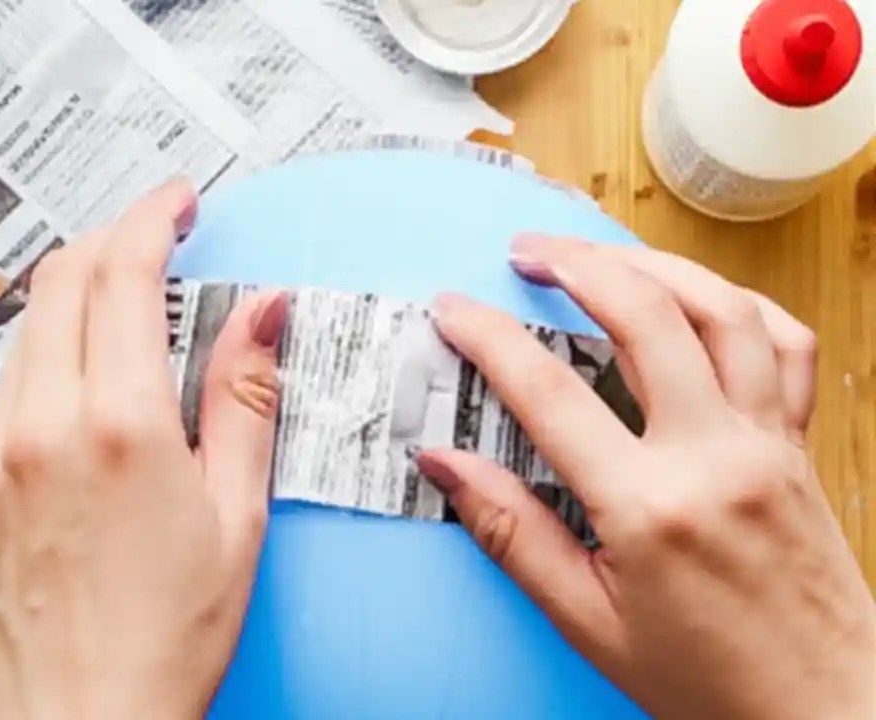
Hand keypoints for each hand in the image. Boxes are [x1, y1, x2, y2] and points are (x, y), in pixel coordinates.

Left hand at [0, 180, 287, 719]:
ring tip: (129, 318)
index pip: (122, 274)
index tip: (176, 203)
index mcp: (119, 427)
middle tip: (156, 244)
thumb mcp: (236, 516)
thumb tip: (262, 314)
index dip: (152, 217)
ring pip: (28, 327)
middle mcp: (42, 426)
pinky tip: (85, 387)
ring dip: (76, 298)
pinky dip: (47, 355)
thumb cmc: (167, 638)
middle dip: (111, 241)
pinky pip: (6, 384)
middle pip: (62, 280)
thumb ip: (245, 398)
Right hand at [417, 235, 875, 719]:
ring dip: (653, 265)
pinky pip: (786, 344)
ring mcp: (767, 442)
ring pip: (722, 310)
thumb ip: (511, 533)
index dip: (489, 339)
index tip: (453, 310)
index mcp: (651, 507)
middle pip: (645, 317)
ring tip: (601, 253)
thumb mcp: (587, 620)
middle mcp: (716, 457)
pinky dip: (738, 304)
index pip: (550, 394)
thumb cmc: (706, 679)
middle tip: (526, 250)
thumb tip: (442, 465)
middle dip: (575, 264)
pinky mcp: (797, 444)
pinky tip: (696, 299)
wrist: (823, 708)